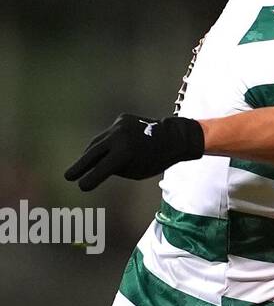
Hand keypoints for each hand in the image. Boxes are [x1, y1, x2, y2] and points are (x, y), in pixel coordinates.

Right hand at [64, 114, 204, 191]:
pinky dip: (108, 143)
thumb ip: (116, 168)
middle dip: (80, 165)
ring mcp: (119, 125)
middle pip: (94, 152)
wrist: (173, 137)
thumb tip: (97, 165)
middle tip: (68, 176)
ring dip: (91, 154)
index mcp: (126, 153)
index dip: (91, 178)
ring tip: (81, 167)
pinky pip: (110, 134)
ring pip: (99, 141)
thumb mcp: (136, 171)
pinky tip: (108, 150)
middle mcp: (120, 136)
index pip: (103, 169)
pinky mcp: (121, 118)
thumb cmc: (155, 159)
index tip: (80, 186)